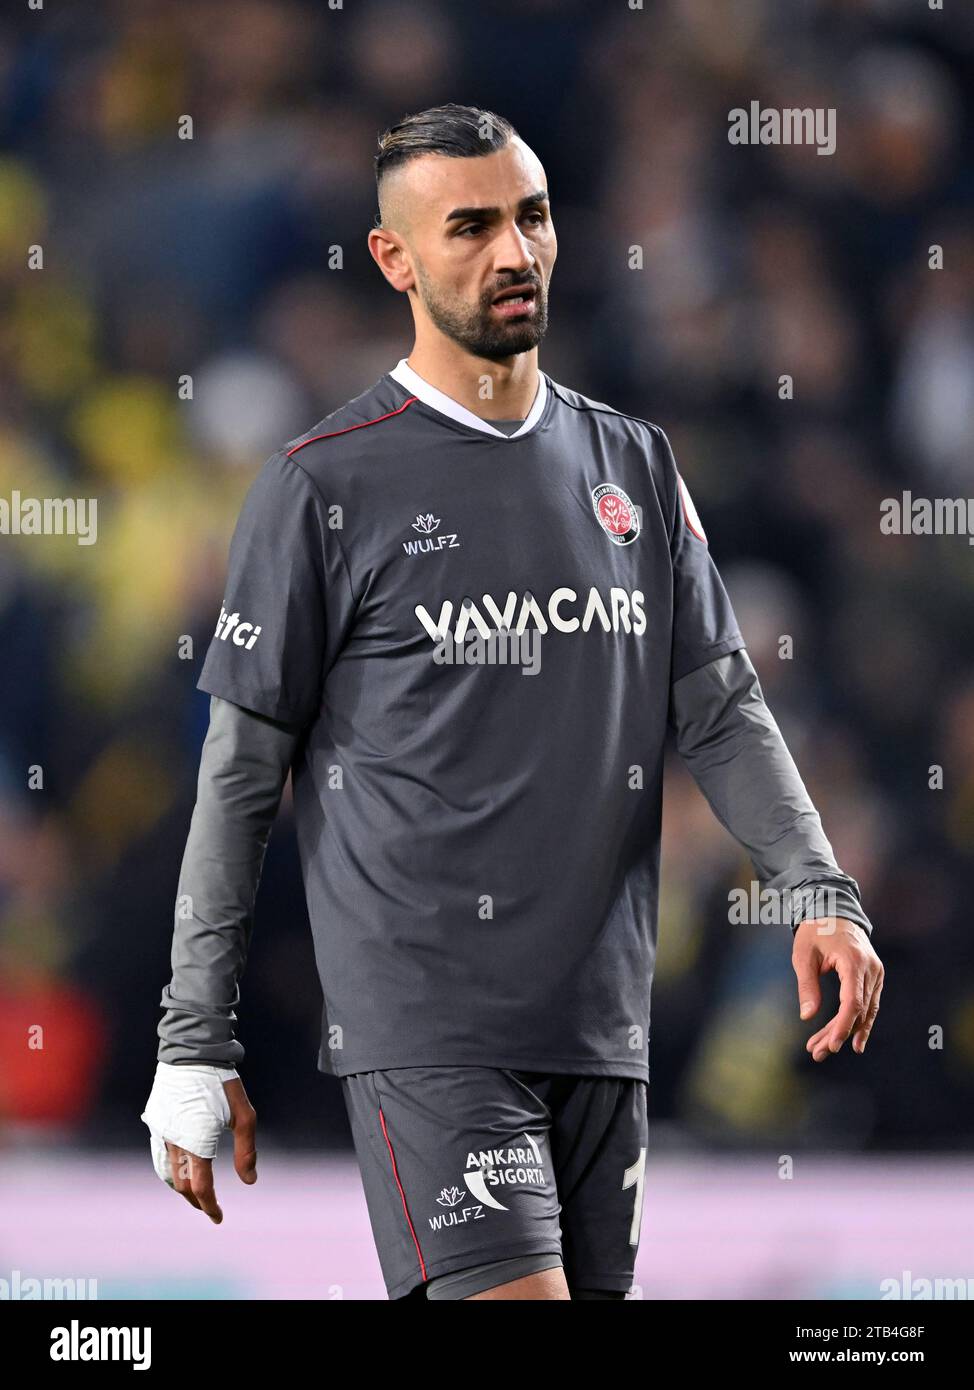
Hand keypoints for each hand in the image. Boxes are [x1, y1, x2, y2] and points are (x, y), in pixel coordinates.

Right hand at [141, 1063, 257, 1222]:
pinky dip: (169, 1171)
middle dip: (196, 1200)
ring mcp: (161, 1132)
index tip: (219, 1217)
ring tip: (196, 1193)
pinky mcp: (155, 1122)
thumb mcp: (244, 1116)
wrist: (193, 1053)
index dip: (210, 1206)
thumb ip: (246, 1150)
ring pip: (167, 1173)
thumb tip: (249, 1181)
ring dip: (181, 1188)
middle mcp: (174, 1141)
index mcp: (197, 1142)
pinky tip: (180, 1170)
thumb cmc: (223, 1084)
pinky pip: (159, 1156)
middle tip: (211, 1207)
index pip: (200, 1187)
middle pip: (182, 1185)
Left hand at [792, 917, 883, 1060]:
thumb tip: (807, 1016)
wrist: (834, 910)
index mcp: (853, 961)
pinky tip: (850, 1041)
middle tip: (817, 1052)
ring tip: (821, 1049)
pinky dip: (858, 1022)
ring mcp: (876, 973)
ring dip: (846, 1032)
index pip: (853, 1001)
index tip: (832, 1045)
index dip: (844, 1026)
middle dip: (838, 1034)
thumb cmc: (815, 931)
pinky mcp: (874, 977)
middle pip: (859, 1011)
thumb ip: (807, 985)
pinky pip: (868, 1004)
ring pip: (865, 1011)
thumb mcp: (803, 955)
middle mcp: (871, 969)